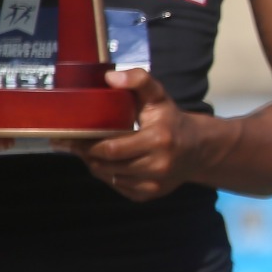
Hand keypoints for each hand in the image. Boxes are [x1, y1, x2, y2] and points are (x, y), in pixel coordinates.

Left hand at [56, 69, 201, 200]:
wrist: (199, 149)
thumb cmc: (171, 120)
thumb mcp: (158, 96)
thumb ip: (139, 80)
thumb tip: (110, 78)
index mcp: (158, 139)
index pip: (112, 148)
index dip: (87, 144)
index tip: (71, 136)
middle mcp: (158, 165)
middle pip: (106, 165)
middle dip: (87, 154)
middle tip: (76, 144)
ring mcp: (154, 183)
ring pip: (109, 177)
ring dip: (96, 165)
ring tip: (92, 151)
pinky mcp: (150, 194)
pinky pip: (118, 187)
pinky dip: (109, 175)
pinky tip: (110, 163)